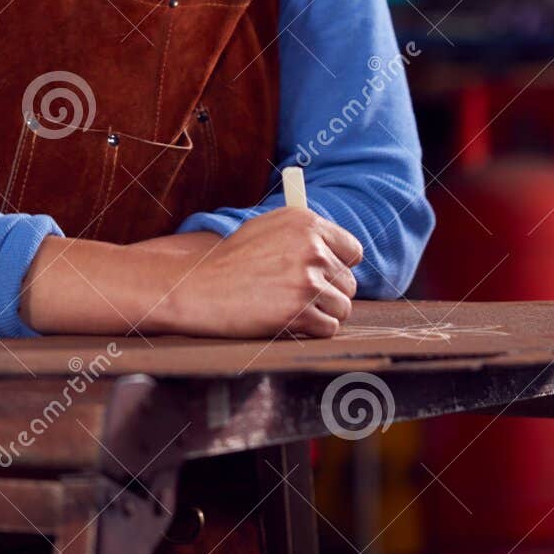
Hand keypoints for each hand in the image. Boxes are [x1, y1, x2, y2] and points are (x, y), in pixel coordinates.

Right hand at [170, 205, 361, 338]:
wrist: (199, 287)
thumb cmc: (231, 260)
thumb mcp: (266, 229)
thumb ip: (304, 235)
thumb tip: (338, 251)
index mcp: (306, 223)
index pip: (353, 251)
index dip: (341, 267)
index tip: (329, 276)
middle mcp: (312, 248)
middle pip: (349, 283)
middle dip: (330, 294)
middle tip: (302, 298)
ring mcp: (307, 281)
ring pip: (343, 307)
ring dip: (323, 313)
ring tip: (293, 309)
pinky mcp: (299, 311)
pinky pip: (329, 328)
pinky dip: (314, 330)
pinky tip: (290, 321)